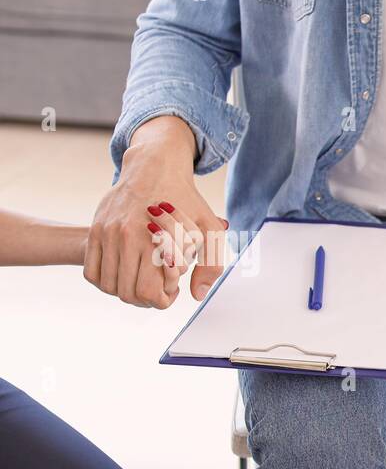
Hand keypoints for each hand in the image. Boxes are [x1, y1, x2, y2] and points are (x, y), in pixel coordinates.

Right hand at [85, 116, 226, 307]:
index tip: (173, 289)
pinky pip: (91, 272)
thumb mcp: (210, 230)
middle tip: (158, 287)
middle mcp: (127, 237)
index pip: (148, 292)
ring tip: (142, 280)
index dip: (163, 299)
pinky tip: (125, 274)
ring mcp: (108, 233)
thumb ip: (211, 265)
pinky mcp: (96, 229)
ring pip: (108, 285)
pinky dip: (105, 282)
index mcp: (155, 240)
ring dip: (125, 292)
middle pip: (127, 293)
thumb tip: (197, 295)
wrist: (154, 168)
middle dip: (146, 299)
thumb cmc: (186, 202)